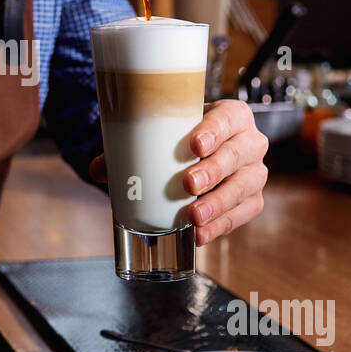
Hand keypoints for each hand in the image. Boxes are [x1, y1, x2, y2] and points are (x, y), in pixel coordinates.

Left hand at [89, 100, 268, 246]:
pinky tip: (200, 235)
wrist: (199, 155)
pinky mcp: (252, 199)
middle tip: (188, 183)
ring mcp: (254, 172)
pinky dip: (221, 226)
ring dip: (219, 203)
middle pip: (238, 155)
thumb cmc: (181, 139)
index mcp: (231, 115)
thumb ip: (129, 148)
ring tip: (193, 216)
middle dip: (213, 170)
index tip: (194, 144)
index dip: (215, 130)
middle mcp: (250, 142)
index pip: (229, 118)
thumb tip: (96, 169)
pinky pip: (243, 214)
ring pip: (244, 186)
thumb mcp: (160, 135)